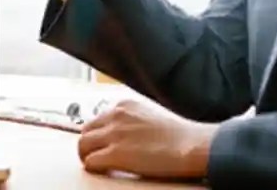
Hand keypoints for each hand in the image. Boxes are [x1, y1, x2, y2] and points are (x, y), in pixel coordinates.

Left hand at [77, 99, 215, 179]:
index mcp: (125, 104)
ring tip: (96, 164)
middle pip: (86, 129)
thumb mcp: (152, 115)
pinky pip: (91, 162)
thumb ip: (134, 120)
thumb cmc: (181, 136)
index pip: (99, 118)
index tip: (103, 143)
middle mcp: (116, 115)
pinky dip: (94, 168)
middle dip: (89, 144)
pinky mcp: (116, 153)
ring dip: (87, 156)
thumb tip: (126, 133)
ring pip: (83, 144)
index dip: (100, 134)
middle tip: (94, 155)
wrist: (193, 145)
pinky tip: (105, 171)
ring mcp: (115, 134)